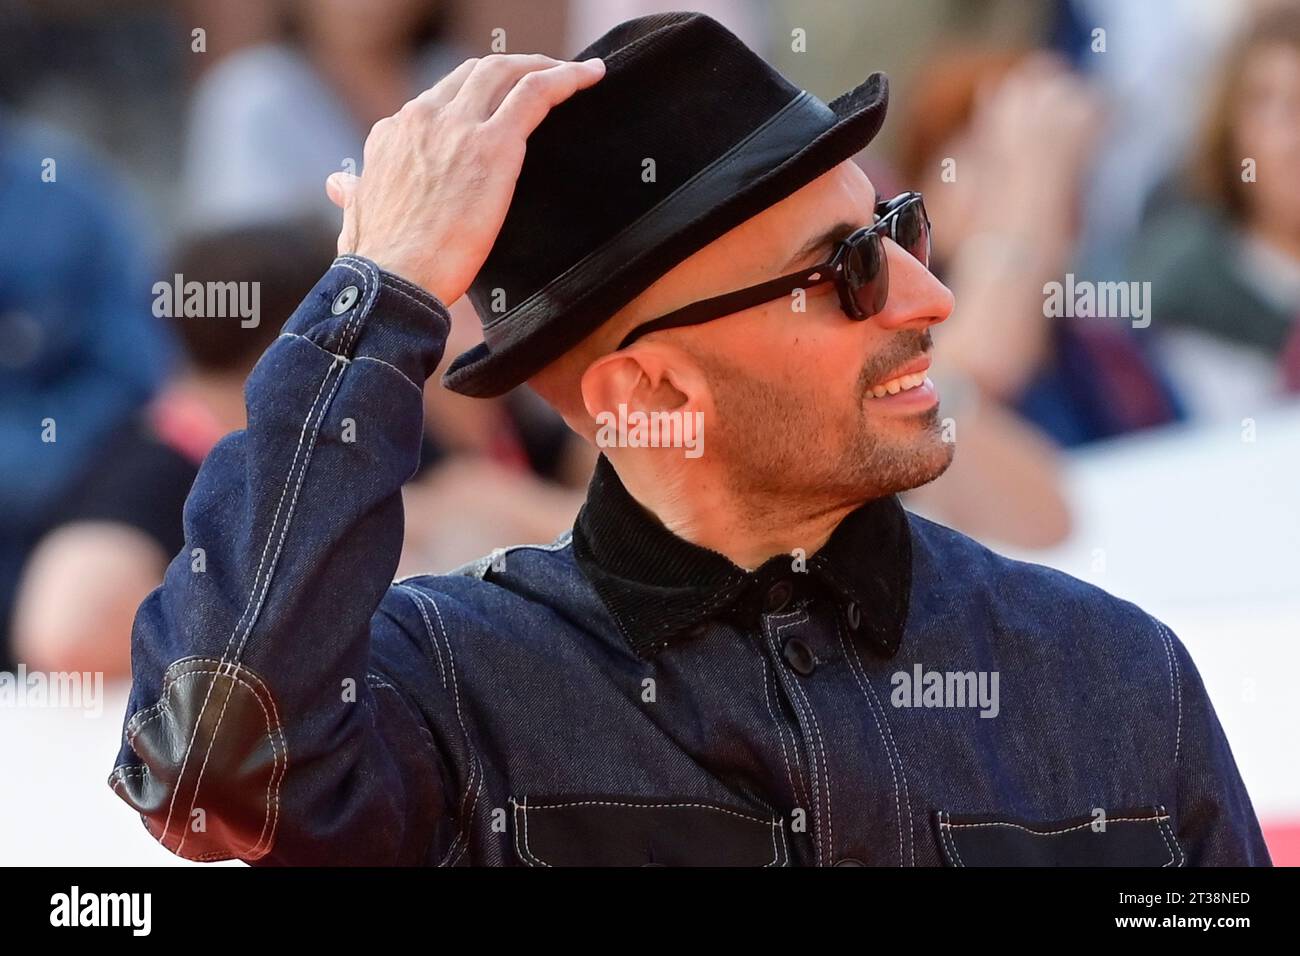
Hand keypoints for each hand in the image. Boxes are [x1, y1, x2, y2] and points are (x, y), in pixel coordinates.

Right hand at [326, 54, 605, 303]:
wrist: (394, 281)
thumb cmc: (381, 263)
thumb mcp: (359, 214)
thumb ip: (356, 191)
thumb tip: (343, 183)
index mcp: (394, 133)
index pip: (441, 97)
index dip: (475, 94)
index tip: (501, 103)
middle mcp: (423, 118)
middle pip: (476, 73)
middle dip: (512, 69)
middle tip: (546, 76)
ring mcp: (458, 127)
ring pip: (506, 72)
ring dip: (544, 66)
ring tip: (575, 72)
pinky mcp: (493, 144)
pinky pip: (536, 93)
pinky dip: (567, 78)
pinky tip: (590, 77)